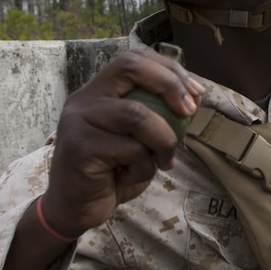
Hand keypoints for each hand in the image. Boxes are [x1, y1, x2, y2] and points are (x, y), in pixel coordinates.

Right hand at [40, 48, 204, 237]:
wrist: (74, 210)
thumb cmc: (111, 173)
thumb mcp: (138, 140)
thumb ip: (156, 117)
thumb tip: (195, 95)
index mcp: (97, 92)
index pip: (133, 59)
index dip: (168, 69)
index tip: (195, 91)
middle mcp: (83, 100)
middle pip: (129, 67)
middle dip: (169, 84)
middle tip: (189, 111)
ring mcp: (78, 122)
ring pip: (137, 115)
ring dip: (164, 140)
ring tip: (165, 160)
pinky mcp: (81, 148)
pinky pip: (131, 150)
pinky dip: (145, 167)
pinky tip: (133, 177)